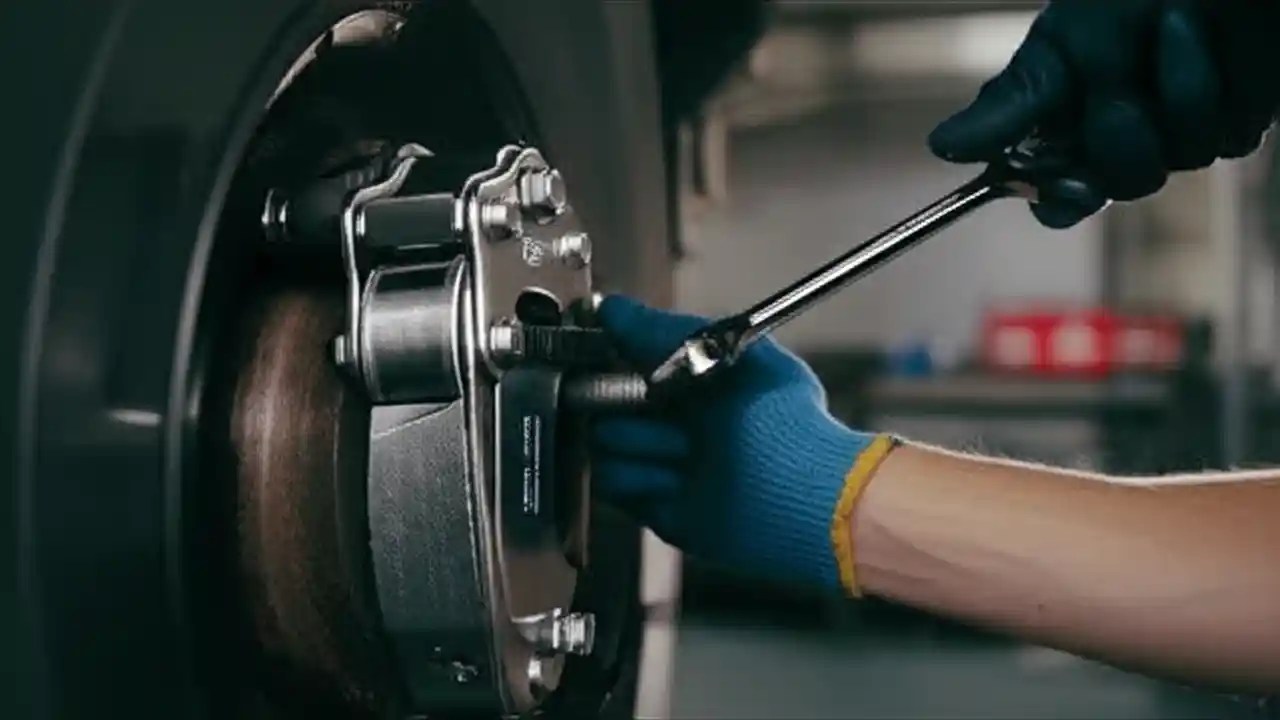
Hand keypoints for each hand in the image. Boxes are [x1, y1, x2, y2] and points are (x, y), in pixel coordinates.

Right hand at [592, 296, 891, 593]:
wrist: (796, 487)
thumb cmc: (775, 414)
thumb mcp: (717, 348)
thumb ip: (656, 327)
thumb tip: (610, 308)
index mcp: (687, 375)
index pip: (621, 357)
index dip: (613, 354)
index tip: (616, 353)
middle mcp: (671, 416)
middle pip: (599, 399)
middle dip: (626, 401)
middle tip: (663, 405)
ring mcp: (661, 460)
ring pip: (601, 441)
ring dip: (641, 443)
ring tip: (685, 450)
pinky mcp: (655, 503)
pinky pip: (611, 483)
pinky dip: (639, 478)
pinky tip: (674, 478)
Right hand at [930, 0, 1279, 227]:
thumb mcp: (1059, 45)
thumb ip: (1009, 103)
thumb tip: (940, 147)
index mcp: (1067, 129)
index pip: (1053, 197)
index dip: (1058, 197)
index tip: (1069, 185)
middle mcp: (1122, 141)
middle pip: (1117, 186)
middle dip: (1120, 134)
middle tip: (1118, 82)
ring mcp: (1182, 135)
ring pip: (1177, 160)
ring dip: (1178, 92)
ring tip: (1177, 24)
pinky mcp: (1237, 121)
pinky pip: (1227, 133)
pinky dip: (1216, 81)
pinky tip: (1210, 40)